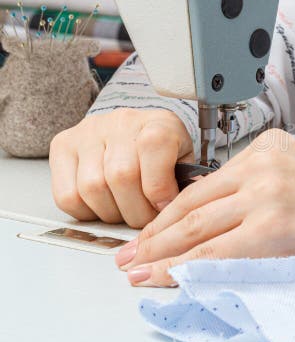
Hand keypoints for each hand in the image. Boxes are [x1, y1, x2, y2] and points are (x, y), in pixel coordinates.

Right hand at [50, 109, 193, 227]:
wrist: (134, 131)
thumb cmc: (162, 150)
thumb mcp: (184, 159)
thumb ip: (186, 181)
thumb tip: (180, 208)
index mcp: (157, 122)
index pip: (154, 147)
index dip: (159, 187)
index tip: (164, 207)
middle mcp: (120, 122)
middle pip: (121, 176)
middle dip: (136, 211)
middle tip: (145, 218)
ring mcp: (87, 133)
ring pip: (92, 188)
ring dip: (111, 213)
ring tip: (125, 211)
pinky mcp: (62, 146)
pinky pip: (67, 195)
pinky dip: (86, 212)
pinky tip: (103, 206)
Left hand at [116, 130, 294, 285]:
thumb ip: (268, 187)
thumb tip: (229, 221)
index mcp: (271, 148)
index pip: (206, 184)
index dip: (172, 213)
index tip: (152, 232)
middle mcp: (264, 163)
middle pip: (194, 204)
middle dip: (155, 234)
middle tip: (129, 254)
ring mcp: (269, 191)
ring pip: (199, 229)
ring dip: (161, 254)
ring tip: (136, 271)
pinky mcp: (277, 223)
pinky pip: (218, 252)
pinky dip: (186, 269)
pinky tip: (166, 279)